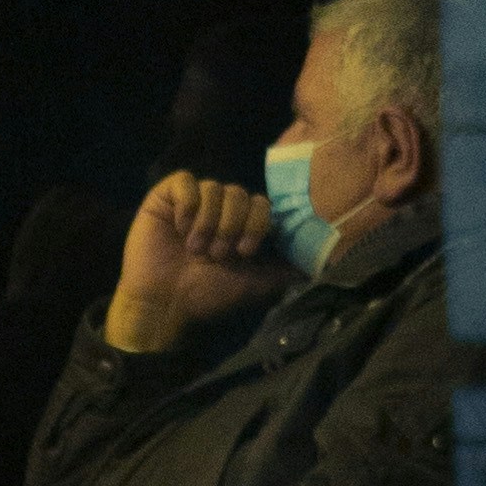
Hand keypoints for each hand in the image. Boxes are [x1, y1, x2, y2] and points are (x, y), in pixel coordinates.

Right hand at [107, 170, 280, 353]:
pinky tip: (180, 228)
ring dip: (208, 222)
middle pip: (240, 194)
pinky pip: (185, 181)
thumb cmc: (207, 295)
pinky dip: (187, 205)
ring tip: (195, 249)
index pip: (262, 204)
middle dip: (231, 227)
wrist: (165, 303)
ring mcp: (192, 201)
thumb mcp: (255, 284)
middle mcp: (219, 210)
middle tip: (217, 255)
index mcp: (240, 226)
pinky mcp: (165, 197)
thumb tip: (319, 265)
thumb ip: (285, 270)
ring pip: (215, 188)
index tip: (245, 252)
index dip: (257, 224)